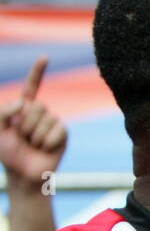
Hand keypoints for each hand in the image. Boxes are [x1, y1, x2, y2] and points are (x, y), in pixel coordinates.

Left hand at [0, 56, 66, 185]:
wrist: (23, 173)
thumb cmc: (7, 152)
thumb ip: (3, 111)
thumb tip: (25, 102)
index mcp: (22, 107)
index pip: (31, 86)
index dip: (38, 71)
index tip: (45, 57)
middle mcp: (39, 112)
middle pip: (37, 105)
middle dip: (26, 123)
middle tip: (23, 138)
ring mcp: (52, 123)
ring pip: (46, 118)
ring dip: (35, 135)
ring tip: (33, 145)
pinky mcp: (63, 134)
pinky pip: (57, 130)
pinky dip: (47, 141)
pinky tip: (44, 149)